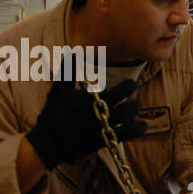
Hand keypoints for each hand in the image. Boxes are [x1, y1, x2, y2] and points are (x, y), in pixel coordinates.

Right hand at [26, 76, 146, 169]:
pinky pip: (126, 135)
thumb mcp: (59, 90)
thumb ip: (67, 72)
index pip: (119, 89)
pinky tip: (143, 125)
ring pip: (128, 117)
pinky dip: (136, 130)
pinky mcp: (104, 140)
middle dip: (134, 99)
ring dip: (135, 111)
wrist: (49, 140)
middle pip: (128, 103)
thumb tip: (71, 52)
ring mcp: (104, 126)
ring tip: (138, 107)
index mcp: (94, 98)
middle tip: (135, 100)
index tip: (132, 84)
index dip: (129, 86)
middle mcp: (102, 111)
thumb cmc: (54, 114)